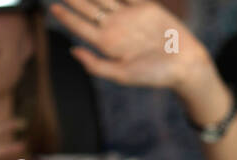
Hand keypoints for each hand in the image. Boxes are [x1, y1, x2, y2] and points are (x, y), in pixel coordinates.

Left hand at [52, 0, 211, 92]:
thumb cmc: (155, 75)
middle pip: (88, 7)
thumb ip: (96, 66)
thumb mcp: (123, 75)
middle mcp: (115, 27)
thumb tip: (72, 52)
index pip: (80, 26)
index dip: (66, 16)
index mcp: (107, 44)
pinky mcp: (144, 7)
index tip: (52, 7)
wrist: (184, 63)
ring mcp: (129, 16)